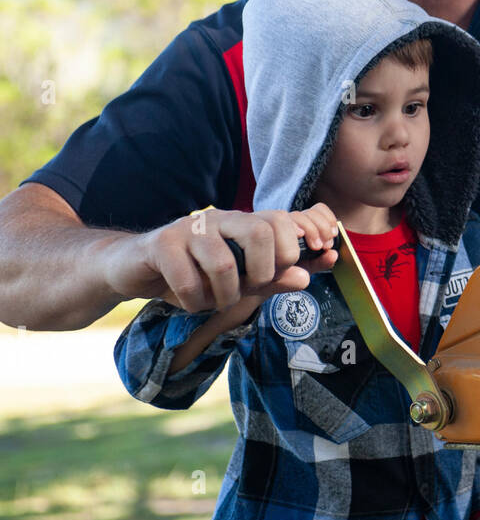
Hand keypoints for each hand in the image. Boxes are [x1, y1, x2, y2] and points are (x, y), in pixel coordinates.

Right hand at [102, 205, 338, 313]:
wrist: (133, 268)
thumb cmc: (193, 274)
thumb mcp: (237, 279)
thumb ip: (273, 278)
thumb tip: (305, 277)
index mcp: (241, 221)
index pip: (281, 220)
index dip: (293, 249)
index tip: (292, 273)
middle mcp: (219, 218)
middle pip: (259, 232)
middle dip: (262, 272)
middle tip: (249, 289)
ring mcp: (189, 228)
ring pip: (224, 263)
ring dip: (223, 295)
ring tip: (214, 301)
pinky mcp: (161, 244)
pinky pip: (188, 280)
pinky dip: (194, 301)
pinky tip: (190, 301)